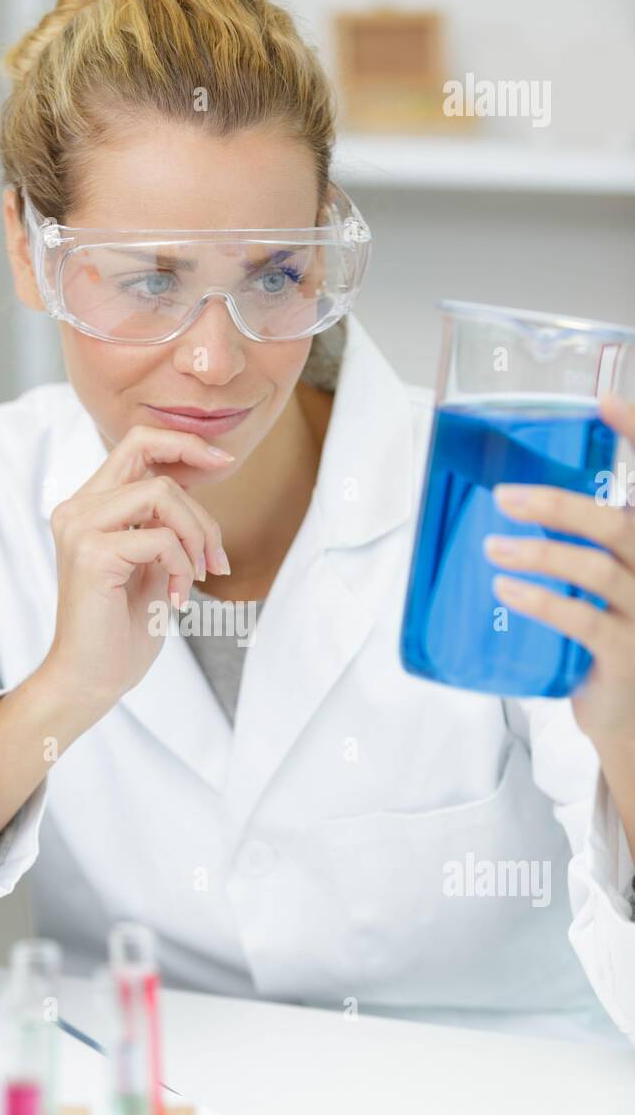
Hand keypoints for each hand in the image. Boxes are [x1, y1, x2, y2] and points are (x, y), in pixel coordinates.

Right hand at [42, 425, 232, 709]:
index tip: (225, 463)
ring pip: (161, 492)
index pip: (136, 444)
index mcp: (89, 506)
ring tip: (198, 576)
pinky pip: (161, 538)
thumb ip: (165, 523)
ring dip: (196, 535)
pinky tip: (177, 598)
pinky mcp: (91, 553)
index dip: (184, 444)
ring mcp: (80, 527)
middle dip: (198, 497)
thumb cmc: (122, 629)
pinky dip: (182, 565)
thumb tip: (199, 484)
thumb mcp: (154, 564)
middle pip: (147, 453)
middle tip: (217, 555)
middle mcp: (77, 508)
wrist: (91, 679)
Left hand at [484, 392, 634, 743]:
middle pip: (620, 523)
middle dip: (560, 504)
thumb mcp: (605, 579)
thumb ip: (582, 541)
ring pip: (597, 568)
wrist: (629, 714)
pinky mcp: (628, 656)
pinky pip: (583, 620)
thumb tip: (510, 497)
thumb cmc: (611, 634)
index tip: (603, 401)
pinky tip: (507, 589)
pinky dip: (541, 600)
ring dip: (538, 553)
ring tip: (493, 546)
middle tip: (505, 496)